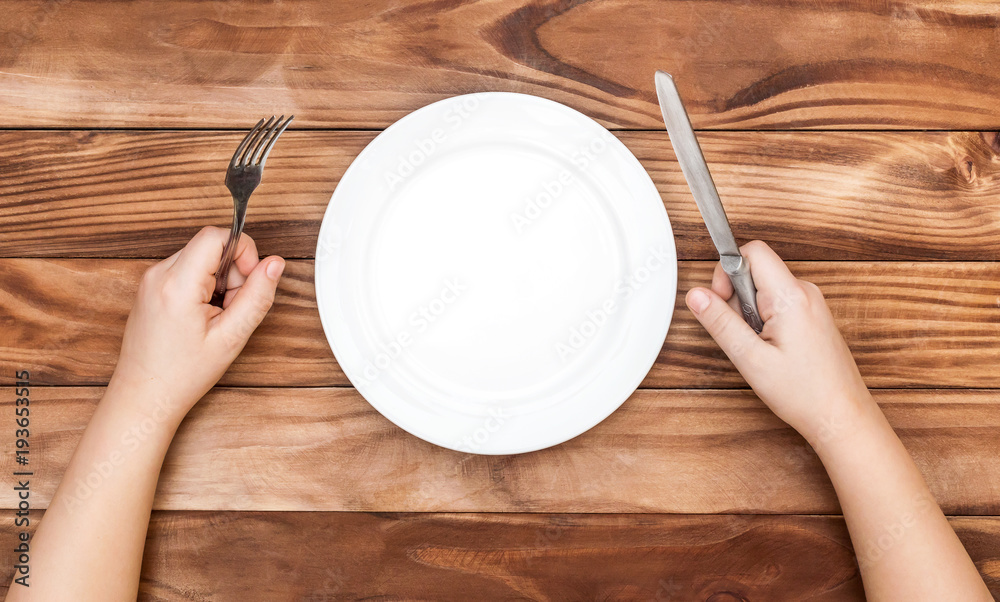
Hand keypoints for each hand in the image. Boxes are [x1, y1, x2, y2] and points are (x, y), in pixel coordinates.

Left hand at [110, 226, 284, 419]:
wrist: (145, 396)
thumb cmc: (182, 374)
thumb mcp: (231, 336)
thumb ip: (258, 296)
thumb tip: (275, 264)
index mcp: (177, 285)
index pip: (216, 236)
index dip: (243, 252)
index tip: (248, 281)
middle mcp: (158, 275)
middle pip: (210, 247)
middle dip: (232, 273)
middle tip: (231, 310)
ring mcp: (151, 280)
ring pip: (201, 258)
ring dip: (219, 281)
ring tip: (215, 317)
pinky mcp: (150, 287)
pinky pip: (187, 270)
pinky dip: (203, 287)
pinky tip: (202, 317)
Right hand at [685, 241, 871, 443]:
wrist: (841, 416)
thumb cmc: (805, 394)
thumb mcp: (751, 360)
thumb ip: (721, 323)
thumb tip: (696, 295)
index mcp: (791, 297)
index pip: (752, 252)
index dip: (726, 271)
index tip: (721, 300)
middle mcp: (805, 292)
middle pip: (756, 270)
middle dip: (737, 297)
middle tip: (743, 334)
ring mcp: (812, 304)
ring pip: (765, 288)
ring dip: (751, 312)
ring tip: (760, 346)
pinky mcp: (812, 316)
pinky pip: (778, 302)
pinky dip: (766, 320)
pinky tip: (772, 349)